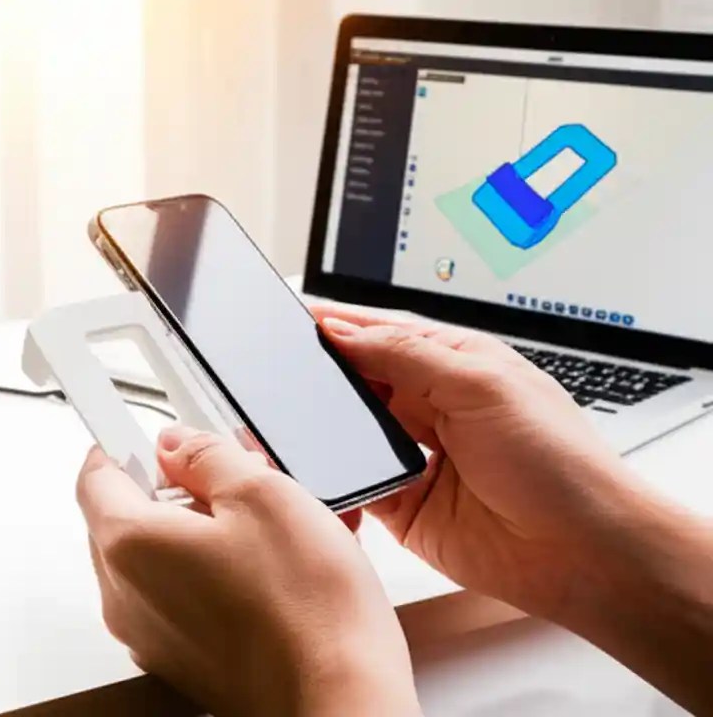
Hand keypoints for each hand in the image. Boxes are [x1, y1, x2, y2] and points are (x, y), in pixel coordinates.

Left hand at [76, 426, 420, 716]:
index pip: (95, 472)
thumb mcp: (263, 493)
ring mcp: (150, 632)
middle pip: (124, 515)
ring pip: (154, 556)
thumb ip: (207, 456)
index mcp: (130, 544)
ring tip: (258, 529)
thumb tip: (182, 444)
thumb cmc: (307, 613)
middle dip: (170, 488)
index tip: (155, 434)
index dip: (125, 441)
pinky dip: (207, 572)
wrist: (338, 696)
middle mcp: (125, 594)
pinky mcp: (181, 657)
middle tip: (227, 480)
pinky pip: (178, 595)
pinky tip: (262, 569)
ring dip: (194, 530)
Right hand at [311, 303, 646, 622]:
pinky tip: (326, 470)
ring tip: (305, 421)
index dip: (343, 327)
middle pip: (362, 381)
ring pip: (351, 432)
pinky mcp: (404, 506)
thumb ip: (407, 355)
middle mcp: (435, 408)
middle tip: (291, 373)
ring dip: (330, 429)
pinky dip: (336, 479)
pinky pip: (354, 486)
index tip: (300, 322)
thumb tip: (346, 331)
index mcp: (458, 365)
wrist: (583, 554)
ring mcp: (418, 458)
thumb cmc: (560, 465)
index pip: (386, 333)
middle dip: (329, 377)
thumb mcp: (481, 385)